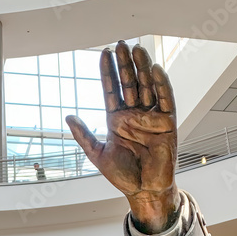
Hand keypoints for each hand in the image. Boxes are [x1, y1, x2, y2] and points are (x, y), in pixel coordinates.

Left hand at [66, 41, 178, 233]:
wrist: (143, 191)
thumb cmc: (123, 176)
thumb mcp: (97, 154)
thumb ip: (84, 135)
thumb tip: (68, 116)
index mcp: (117, 120)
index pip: (112, 90)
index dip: (108, 72)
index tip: (104, 53)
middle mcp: (134, 115)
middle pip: (129, 83)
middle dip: (124, 64)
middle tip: (120, 44)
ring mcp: (151, 118)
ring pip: (146, 87)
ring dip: (142, 68)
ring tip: (136, 49)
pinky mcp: (168, 124)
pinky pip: (166, 100)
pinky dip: (162, 84)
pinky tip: (156, 68)